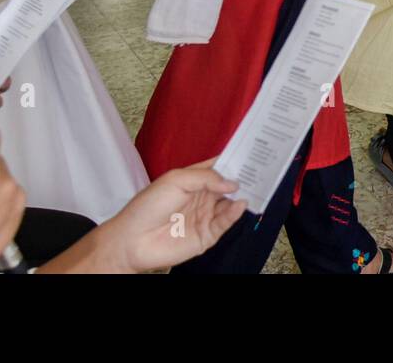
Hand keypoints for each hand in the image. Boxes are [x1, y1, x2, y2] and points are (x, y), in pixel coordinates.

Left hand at [91, 160, 244, 272]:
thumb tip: (231, 182)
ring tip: (254, 186)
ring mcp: (204, 216)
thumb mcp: (176, 180)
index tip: (249, 153)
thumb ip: (206, 178)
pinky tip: (240, 204)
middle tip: (259, 169)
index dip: (231, 161)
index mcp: (192, 180)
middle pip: (227, 186)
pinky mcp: (206, 235)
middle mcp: (201, 197)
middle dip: (241, 178)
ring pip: (229, 204)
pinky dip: (234, 214)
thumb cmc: (148, 206)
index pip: (217, 168)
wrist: (133, 238)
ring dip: (241, 196)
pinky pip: (225, 223)